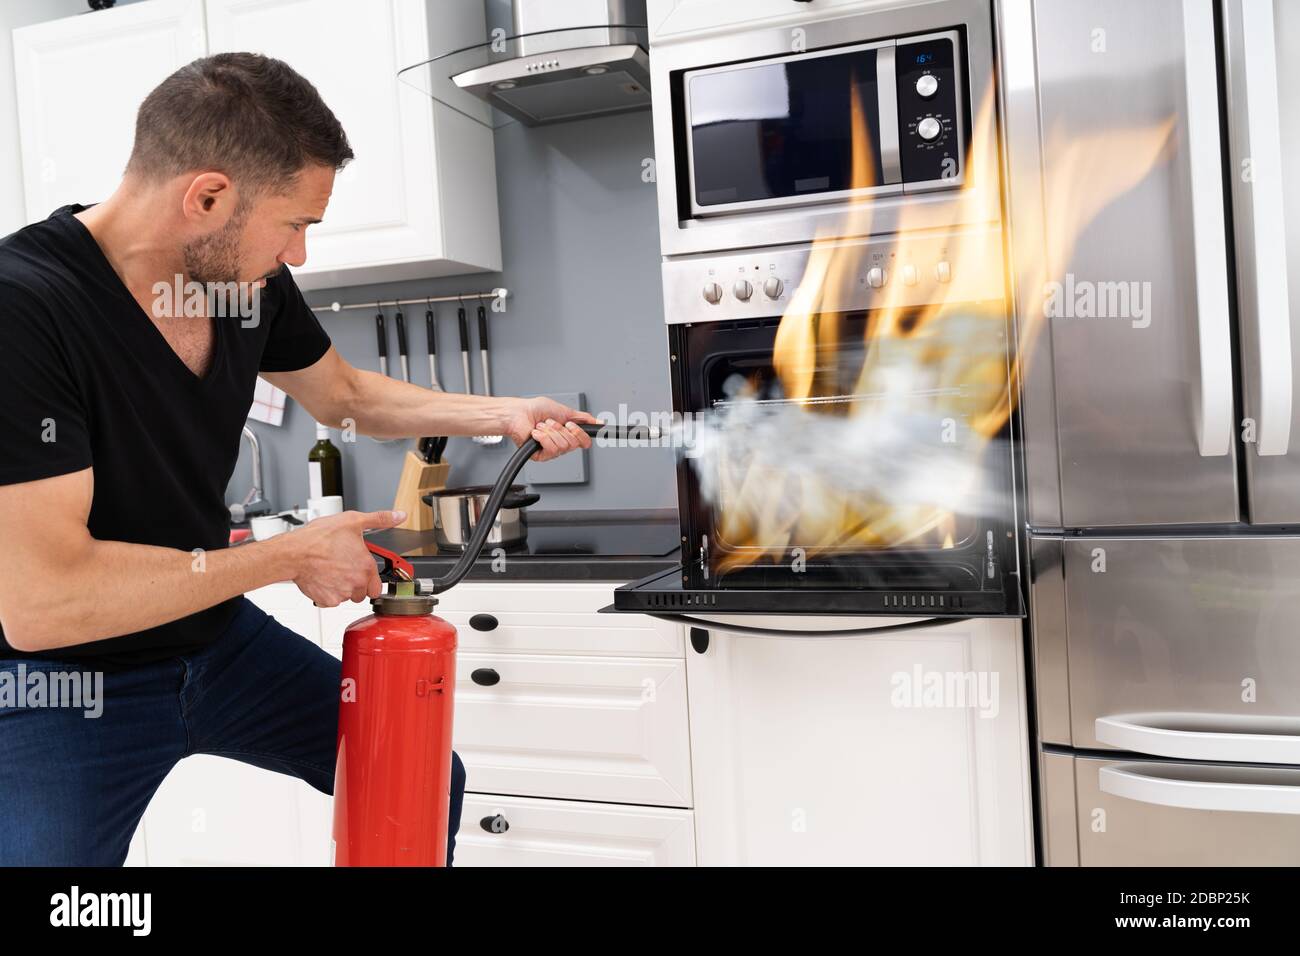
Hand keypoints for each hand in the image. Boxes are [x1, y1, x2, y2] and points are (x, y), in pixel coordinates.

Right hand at [283, 509, 406, 606]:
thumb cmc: (319, 537)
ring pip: (347, 597)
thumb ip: (380, 520)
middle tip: (344, 569)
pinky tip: (322, 578)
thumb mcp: (353, 521)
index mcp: (366, 566)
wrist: (294, 552)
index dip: (370, 578)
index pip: (378, 585)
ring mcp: (341, 593)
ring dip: (342, 588)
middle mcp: (356, 582)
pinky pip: (331, 601)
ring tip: (331, 571)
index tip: (362, 572)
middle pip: (362, 593)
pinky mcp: (326, 600)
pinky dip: (327, 593)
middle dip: (356, 584)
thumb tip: (399, 516)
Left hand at [503, 397, 599, 461]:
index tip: (571, 425)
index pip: (583, 442)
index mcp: (567, 434)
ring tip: (541, 426)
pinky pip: (551, 449)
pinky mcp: (540, 456)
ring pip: (562, 446)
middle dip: (560, 429)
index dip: (579, 434)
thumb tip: (598, 422)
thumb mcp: (565, 410)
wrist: (518, 414)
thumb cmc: (535, 410)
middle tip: (550, 422)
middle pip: (573, 444)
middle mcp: (560, 443)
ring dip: (550, 431)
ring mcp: (550, 451)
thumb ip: (583, 418)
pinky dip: (543, 437)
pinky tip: (536, 433)